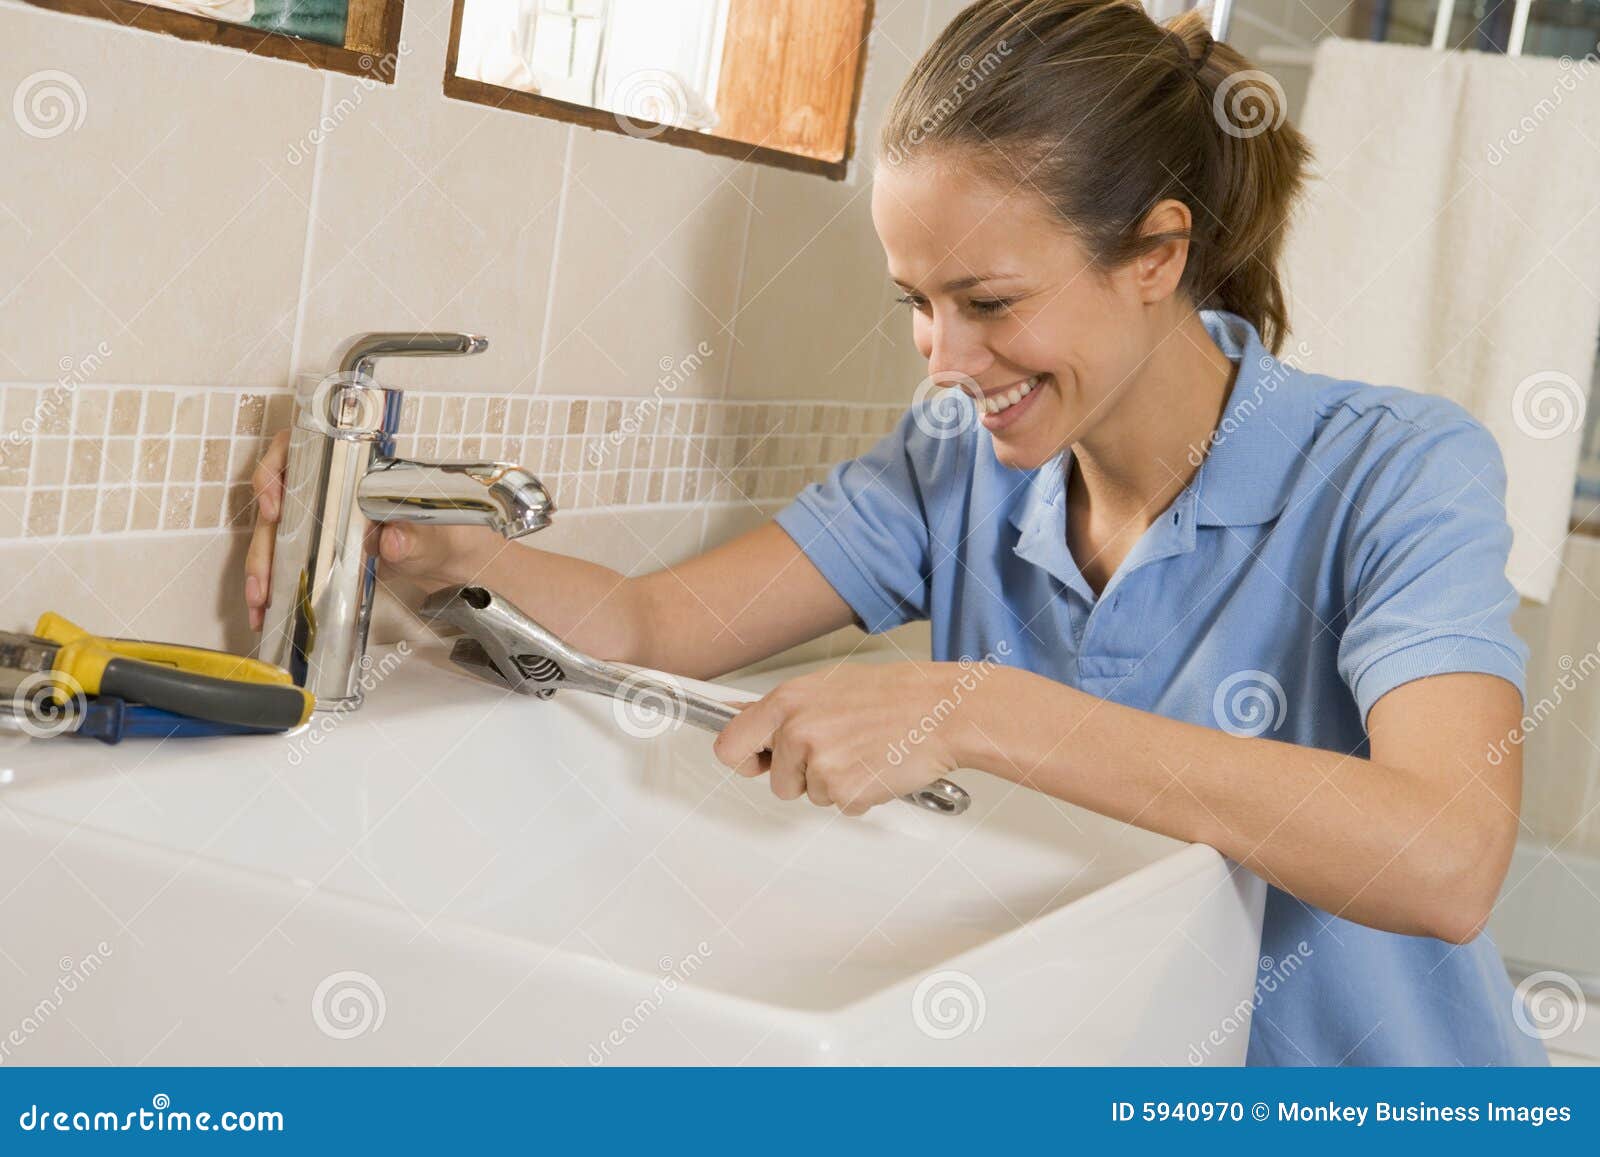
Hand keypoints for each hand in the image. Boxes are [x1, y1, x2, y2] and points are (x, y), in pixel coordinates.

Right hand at [242, 429, 503, 630]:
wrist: (463, 564)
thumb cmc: (456, 535)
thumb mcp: (445, 536)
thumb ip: (420, 537)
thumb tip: (391, 538)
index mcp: (364, 470)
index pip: (307, 448)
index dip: (279, 468)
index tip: (275, 504)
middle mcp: (339, 489)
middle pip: (283, 499)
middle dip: (265, 538)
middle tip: (263, 574)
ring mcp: (330, 521)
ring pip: (279, 534)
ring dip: (263, 567)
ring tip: (261, 601)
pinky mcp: (328, 551)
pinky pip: (291, 561)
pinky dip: (276, 585)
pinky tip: (268, 609)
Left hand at [712, 662, 985, 814]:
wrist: (941, 710)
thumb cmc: (892, 695)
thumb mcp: (826, 685)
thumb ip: (783, 708)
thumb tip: (738, 715)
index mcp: (786, 702)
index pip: (730, 746)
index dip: (745, 759)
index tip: (758, 761)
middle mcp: (797, 733)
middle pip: (777, 782)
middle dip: (801, 775)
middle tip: (837, 750)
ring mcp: (821, 765)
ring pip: (811, 795)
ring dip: (834, 782)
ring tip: (863, 751)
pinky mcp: (846, 793)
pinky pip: (841, 806)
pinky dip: (860, 794)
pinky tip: (876, 766)